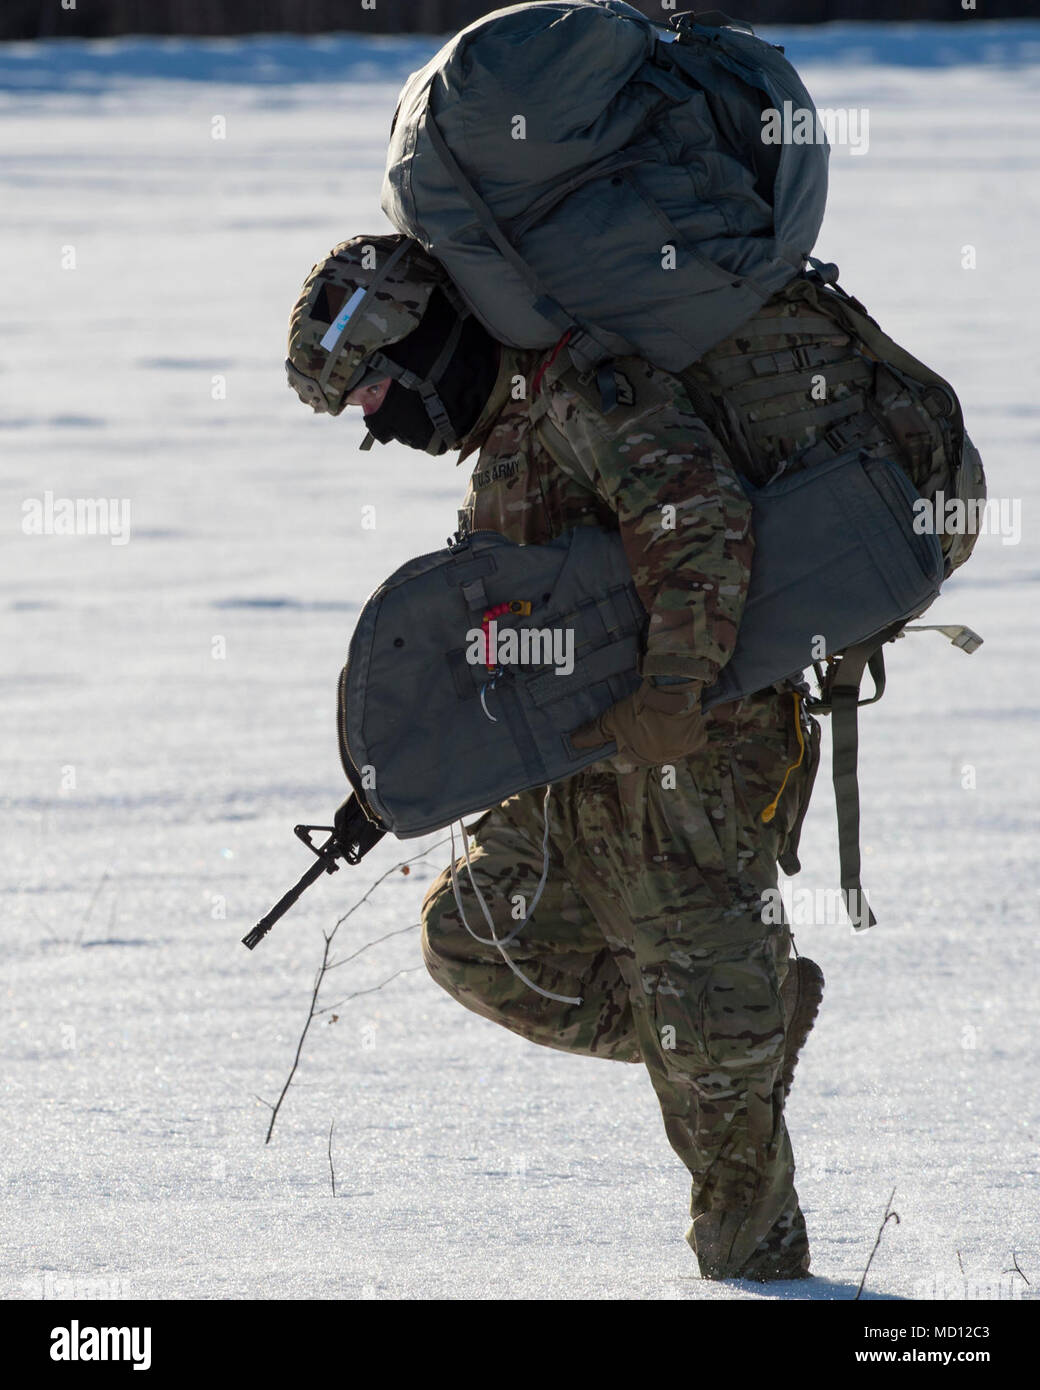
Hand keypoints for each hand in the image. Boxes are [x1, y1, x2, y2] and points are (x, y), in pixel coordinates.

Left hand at [570, 680, 706, 766]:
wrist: (672, 694)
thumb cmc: (638, 709)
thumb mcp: (611, 719)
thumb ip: (594, 733)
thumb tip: (574, 743)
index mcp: (640, 759)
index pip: (629, 756)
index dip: (627, 741)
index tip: (630, 730)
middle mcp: (661, 760)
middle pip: (650, 750)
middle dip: (646, 737)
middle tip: (646, 718)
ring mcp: (680, 752)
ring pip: (670, 744)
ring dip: (666, 734)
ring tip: (662, 715)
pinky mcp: (696, 741)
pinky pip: (689, 738)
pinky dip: (684, 730)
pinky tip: (679, 718)